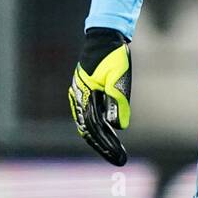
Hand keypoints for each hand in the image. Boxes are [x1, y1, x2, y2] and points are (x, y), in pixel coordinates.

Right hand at [68, 27, 131, 164]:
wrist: (104, 37)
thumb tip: (119, 127)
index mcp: (84, 95)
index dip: (107, 145)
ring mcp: (79, 94)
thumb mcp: (118, 78)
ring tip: (113, 152)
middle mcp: (78, 97)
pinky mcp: (85, 91)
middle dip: (104, 146)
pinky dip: (97, 127)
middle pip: (89, 130)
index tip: (119, 156)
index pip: (95, 128)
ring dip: (100, 139)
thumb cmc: (113, 56)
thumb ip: (118, 102)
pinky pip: (89, 115)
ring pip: (88, 124)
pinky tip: (107, 135)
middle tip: (120, 160)